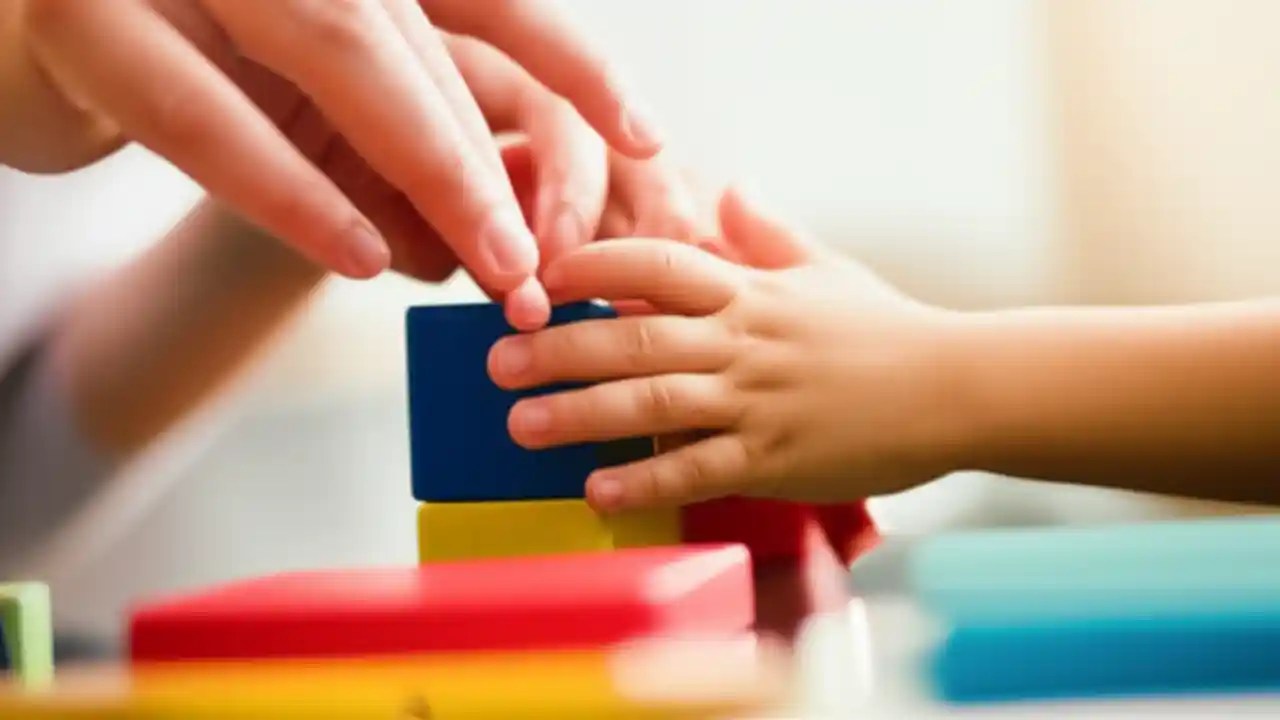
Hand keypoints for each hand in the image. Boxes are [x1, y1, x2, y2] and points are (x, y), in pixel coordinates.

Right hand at [3, 0, 660, 328]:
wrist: (20, 34)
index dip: (569, 59)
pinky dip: (288, 186)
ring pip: (338, 50)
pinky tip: (358, 256)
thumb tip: (490, 236)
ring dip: (426, 167)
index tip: (647, 136)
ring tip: (492, 265)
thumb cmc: (190, 59)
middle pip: (411, 34)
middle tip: (547, 262)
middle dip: (487, 157)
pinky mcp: (87, 19)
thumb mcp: (309, 88)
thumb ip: (392, 130)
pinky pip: (202, 113)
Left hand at [487, 190, 967, 509]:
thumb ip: (768, 231)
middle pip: (638, 337)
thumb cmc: (888, 328)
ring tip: (522, 425)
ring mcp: (760, 402)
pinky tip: (597, 491)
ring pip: (655, 404)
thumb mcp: (826, 267)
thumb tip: (728, 185)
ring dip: (581, 414)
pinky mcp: (778, 459)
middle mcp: (746, 342)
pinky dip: (646, 482)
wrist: (958, 388)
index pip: (661, 265)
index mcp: (752, 292)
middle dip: (561, 347)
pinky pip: (700, 470)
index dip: (596, 265)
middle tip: (500, 359)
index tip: (544, 275)